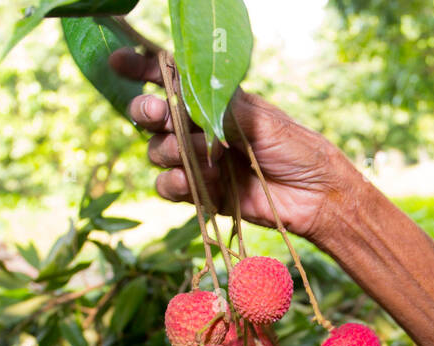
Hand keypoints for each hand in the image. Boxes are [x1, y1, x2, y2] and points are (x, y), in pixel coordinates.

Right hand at [110, 47, 359, 246]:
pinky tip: (194, 181)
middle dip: (149, 112)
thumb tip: (181, 93)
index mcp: (213, 101)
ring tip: (197, 154)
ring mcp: (198, 161)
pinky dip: (175, 183)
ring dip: (170, 151)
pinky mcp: (201, 194)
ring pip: (157, 151)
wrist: (314, 196)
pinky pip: (168, 186)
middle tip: (160, 116)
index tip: (119, 62)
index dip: (142, 69)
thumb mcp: (260, 118)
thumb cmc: (294, 148)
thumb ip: (219, 106)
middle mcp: (200, 128)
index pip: (170, 79)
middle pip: (153, 116)